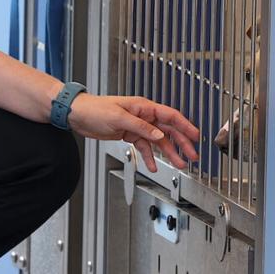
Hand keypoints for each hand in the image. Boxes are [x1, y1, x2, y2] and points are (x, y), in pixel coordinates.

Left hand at [67, 94, 199, 172]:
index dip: (185, 126)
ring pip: (158, 141)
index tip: (196, 136)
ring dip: (169, 153)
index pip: (171, 116)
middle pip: (168, 130)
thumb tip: (157, 134)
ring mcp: (137, 126)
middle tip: (192, 155)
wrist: (78, 114)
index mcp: (144, 107)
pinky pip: (144, 147)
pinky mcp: (130, 134)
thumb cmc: (95, 109)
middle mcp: (144, 116)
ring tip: (179, 164)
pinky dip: (149, 157)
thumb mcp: (118, 118)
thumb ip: (140, 127)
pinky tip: (154, 166)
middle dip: (182, 143)